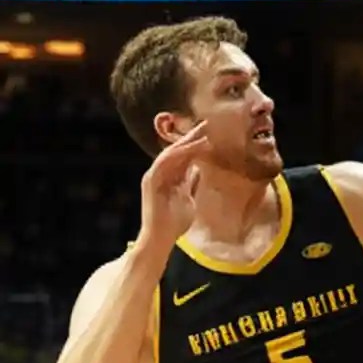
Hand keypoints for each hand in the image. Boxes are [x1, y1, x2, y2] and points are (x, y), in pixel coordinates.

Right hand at [137, 121, 210, 249]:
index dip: (196, 142)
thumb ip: (191, 182)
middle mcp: (160, 174)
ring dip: (186, 142)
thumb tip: (199, 168)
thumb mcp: (188, 196)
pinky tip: (190, 148)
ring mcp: (154, 177)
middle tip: (207, 123)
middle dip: (191, 136)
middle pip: (176, 150)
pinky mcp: (151, 183)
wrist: (161, 238)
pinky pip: (164, 163)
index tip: (211, 133)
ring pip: (170, 153)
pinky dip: (177, 154)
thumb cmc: (175, 221)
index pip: (183, 154)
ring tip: (201, 134)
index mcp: (169, 176)